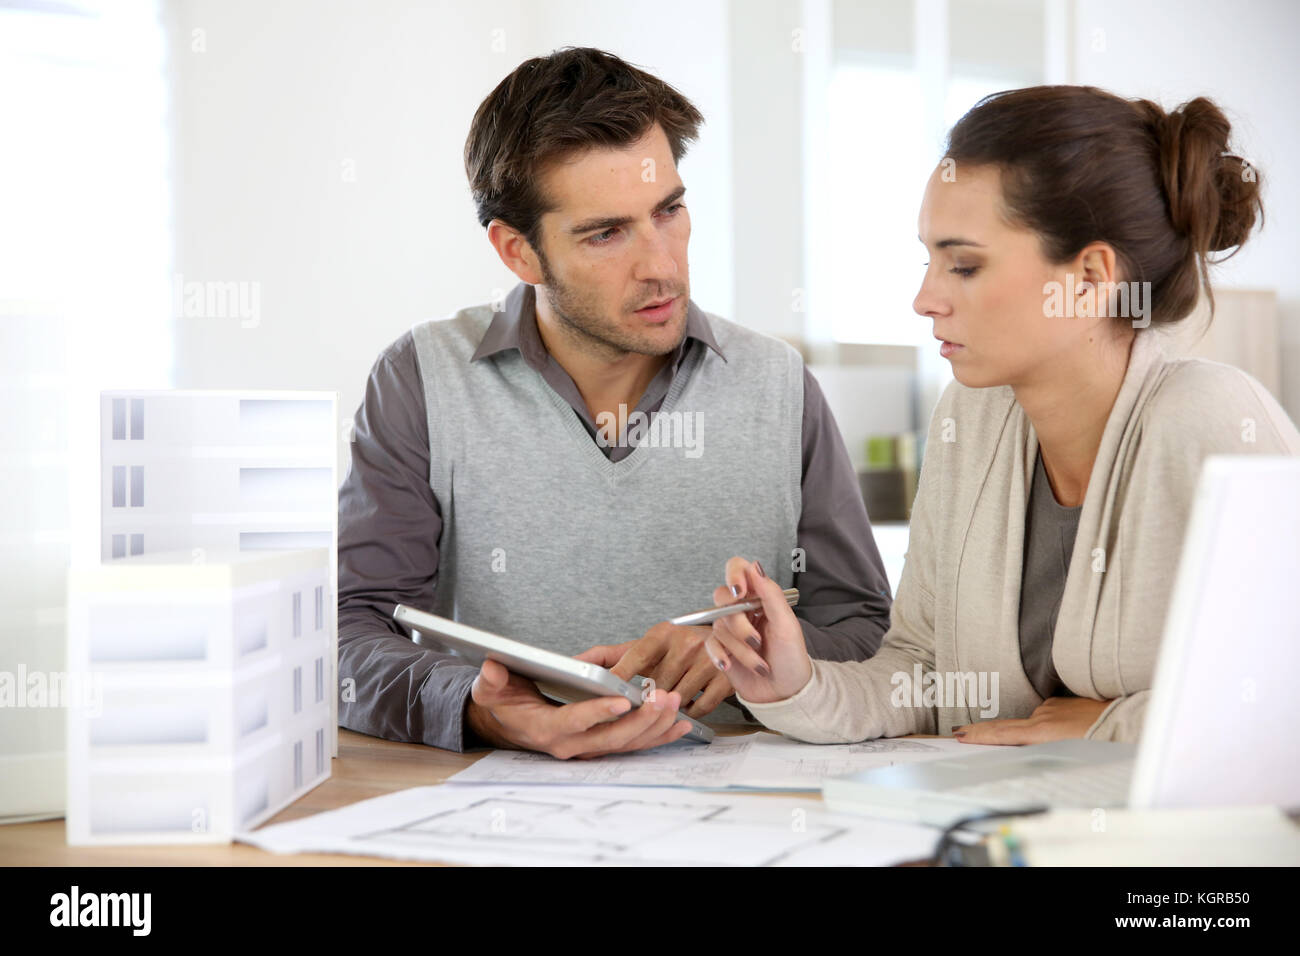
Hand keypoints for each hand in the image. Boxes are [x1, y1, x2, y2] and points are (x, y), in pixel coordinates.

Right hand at [466, 659, 691, 758]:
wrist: (510, 725)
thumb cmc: (506, 704)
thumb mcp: (491, 690)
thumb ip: (491, 680)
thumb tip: (492, 668)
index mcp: (546, 728)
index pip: (575, 721)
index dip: (598, 712)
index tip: (622, 700)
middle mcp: (570, 745)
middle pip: (611, 736)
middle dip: (641, 718)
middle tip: (663, 697)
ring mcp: (588, 749)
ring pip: (627, 742)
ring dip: (655, 726)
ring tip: (676, 704)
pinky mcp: (602, 746)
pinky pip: (633, 745)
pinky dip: (658, 735)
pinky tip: (680, 725)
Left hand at [577, 622, 732, 718]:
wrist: (730, 639)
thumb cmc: (680, 646)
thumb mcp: (650, 644)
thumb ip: (614, 655)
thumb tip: (577, 662)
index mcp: (663, 633)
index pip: (636, 656)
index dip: (621, 676)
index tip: (605, 693)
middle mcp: (686, 643)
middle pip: (656, 686)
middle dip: (649, 698)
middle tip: (643, 704)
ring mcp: (707, 661)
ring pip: (676, 700)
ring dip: (669, 706)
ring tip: (668, 699)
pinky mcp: (724, 678)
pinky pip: (699, 709)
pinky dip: (690, 712)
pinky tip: (687, 703)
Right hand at [703, 557, 811, 703]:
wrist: (785, 693)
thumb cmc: (791, 658)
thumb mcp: (787, 625)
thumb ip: (771, 594)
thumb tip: (755, 566)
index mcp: (759, 597)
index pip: (738, 569)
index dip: (734, 575)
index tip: (741, 592)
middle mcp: (742, 609)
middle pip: (722, 599)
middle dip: (739, 624)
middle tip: (756, 641)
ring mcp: (730, 629)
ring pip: (719, 626)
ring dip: (740, 649)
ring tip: (758, 663)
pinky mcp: (721, 648)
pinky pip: (710, 644)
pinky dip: (720, 655)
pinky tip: (730, 665)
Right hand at [952, 696, 1110, 744]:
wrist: (1131, 717)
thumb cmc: (1106, 740)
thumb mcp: (1071, 754)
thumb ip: (1044, 751)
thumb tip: (1028, 749)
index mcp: (1043, 731)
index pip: (1002, 734)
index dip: (978, 734)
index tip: (960, 734)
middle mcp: (1044, 716)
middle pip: (1007, 726)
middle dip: (983, 730)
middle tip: (961, 732)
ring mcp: (1054, 707)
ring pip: (1033, 723)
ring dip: (1030, 732)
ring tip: (1041, 744)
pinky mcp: (1065, 701)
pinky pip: (1048, 715)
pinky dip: (1047, 724)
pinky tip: (1064, 731)